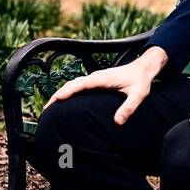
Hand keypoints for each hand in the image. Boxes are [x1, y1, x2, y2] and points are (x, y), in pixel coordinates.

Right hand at [43, 47, 166, 124]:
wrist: (143, 68)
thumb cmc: (141, 80)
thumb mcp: (138, 95)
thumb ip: (129, 107)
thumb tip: (118, 122)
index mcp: (103, 79)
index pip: (81, 84)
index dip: (68, 91)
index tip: (56, 99)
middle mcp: (96, 77)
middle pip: (72, 84)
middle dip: (58, 95)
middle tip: (46, 109)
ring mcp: (94, 78)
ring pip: (73, 85)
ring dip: (61, 93)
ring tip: (49, 107)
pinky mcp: (95, 81)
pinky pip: (78, 86)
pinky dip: (68, 92)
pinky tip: (63, 101)